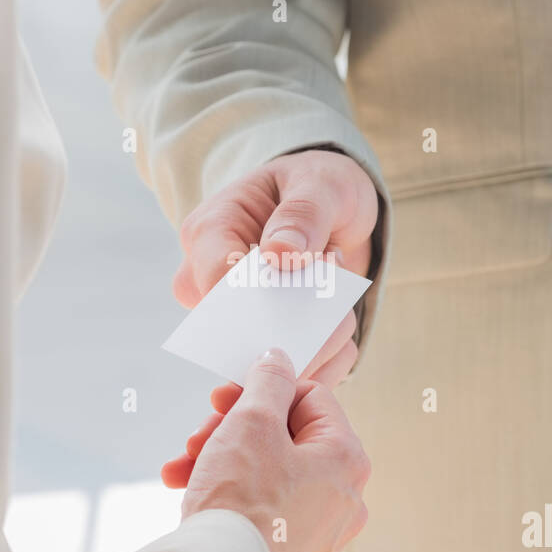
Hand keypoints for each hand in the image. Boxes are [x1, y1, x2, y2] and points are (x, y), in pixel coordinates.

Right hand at [163, 350, 369, 551]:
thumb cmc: (240, 504)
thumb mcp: (251, 422)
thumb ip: (267, 382)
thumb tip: (278, 359)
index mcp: (348, 459)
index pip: (310, 397)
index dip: (262, 391)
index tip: (222, 398)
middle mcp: (344, 496)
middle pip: (285, 436)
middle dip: (232, 429)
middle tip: (197, 435)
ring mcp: (321, 530)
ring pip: (267, 471)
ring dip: (220, 459)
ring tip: (181, 466)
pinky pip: (262, 507)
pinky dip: (228, 493)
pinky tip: (187, 492)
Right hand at [174, 149, 377, 385]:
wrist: (329, 208)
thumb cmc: (316, 187)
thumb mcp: (320, 185)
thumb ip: (303, 213)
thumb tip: (279, 253)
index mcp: (210, 229)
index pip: (213, 277)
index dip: (248, 305)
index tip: (294, 312)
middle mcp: (209, 275)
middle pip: (229, 327)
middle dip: (286, 333)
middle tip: (333, 321)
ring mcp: (232, 308)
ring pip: (258, 354)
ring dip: (309, 348)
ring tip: (342, 317)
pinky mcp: (259, 331)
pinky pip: (284, 366)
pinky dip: (319, 361)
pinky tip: (342, 341)